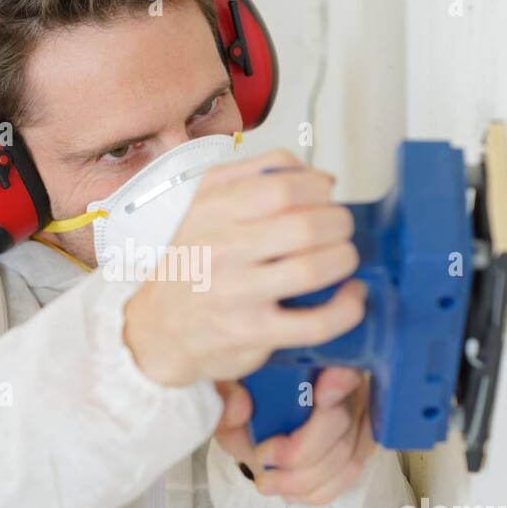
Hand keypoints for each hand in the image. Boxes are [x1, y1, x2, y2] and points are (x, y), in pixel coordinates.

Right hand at [123, 148, 365, 386]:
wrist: (157, 328)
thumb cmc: (190, 265)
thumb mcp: (204, 206)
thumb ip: (253, 175)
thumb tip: (315, 175)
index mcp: (212, 211)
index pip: (282, 186)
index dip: (319, 188)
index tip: (327, 196)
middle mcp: (220, 249)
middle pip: (305, 225)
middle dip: (339, 223)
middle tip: (340, 229)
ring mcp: (235, 293)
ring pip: (312, 269)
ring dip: (344, 260)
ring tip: (343, 258)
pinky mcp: (251, 332)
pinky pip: (315, 322)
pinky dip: (345, 308)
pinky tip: (348, 297)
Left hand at [214, 367, 376, 505]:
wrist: (255, 427)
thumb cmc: (246, 403)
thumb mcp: (226, 395)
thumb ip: (224, 394)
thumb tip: (241, 407)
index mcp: (317, 362)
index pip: (344, 365)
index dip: (341, 381)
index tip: (322, 393)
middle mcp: (346, 387)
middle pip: (341, 422)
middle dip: (300, 452)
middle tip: (262, 458)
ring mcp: (359, 420)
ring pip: (346, 458)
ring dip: (301, 479)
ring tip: (266, 482)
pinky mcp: (360, 450)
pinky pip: (346, 478)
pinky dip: (314, 491)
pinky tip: (286, 491)